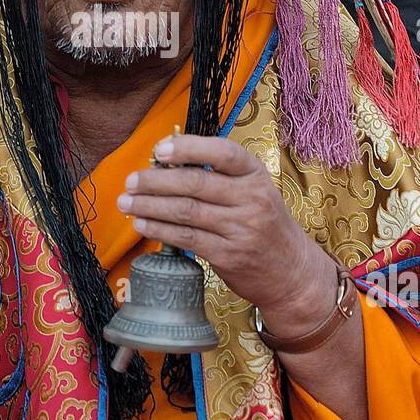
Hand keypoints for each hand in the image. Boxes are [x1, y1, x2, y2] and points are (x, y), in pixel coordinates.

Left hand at [116, 132, 336, 336]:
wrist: (292, 271)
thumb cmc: (264, 223)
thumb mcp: (254, 191)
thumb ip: (218, 177)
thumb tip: (164, 165)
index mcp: (255, 175)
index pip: (222, 152)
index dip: (189, 148)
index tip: (159, 149)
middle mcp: (251, 199)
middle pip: (195, 184)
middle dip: (156, 181)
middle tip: (131, 180)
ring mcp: (240, 229)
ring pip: (186, 211)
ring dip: (150, 206)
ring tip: (126, 202)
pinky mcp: (228, 255)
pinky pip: (186, 238)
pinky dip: (159, 230)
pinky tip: (142, 224)